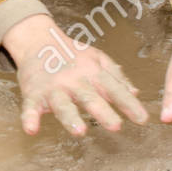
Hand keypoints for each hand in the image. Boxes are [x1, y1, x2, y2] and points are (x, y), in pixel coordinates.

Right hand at [3, 14, 148, 136]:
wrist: (37, 40)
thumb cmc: (71, 53)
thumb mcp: (97, 58)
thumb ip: (116, 75)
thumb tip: (135, 93)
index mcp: (92, 72)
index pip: (114, 89)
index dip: (129, 104)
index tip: (143, 119)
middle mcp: (74, 80)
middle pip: (89, 97)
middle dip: (102, 112)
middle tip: (116, 126)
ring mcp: (53, 87)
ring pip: (62, 104)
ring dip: (70, 117)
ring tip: (79, 130)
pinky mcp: (34, 93)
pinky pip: (30, 107)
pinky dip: (29, 118)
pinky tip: (31, 129)